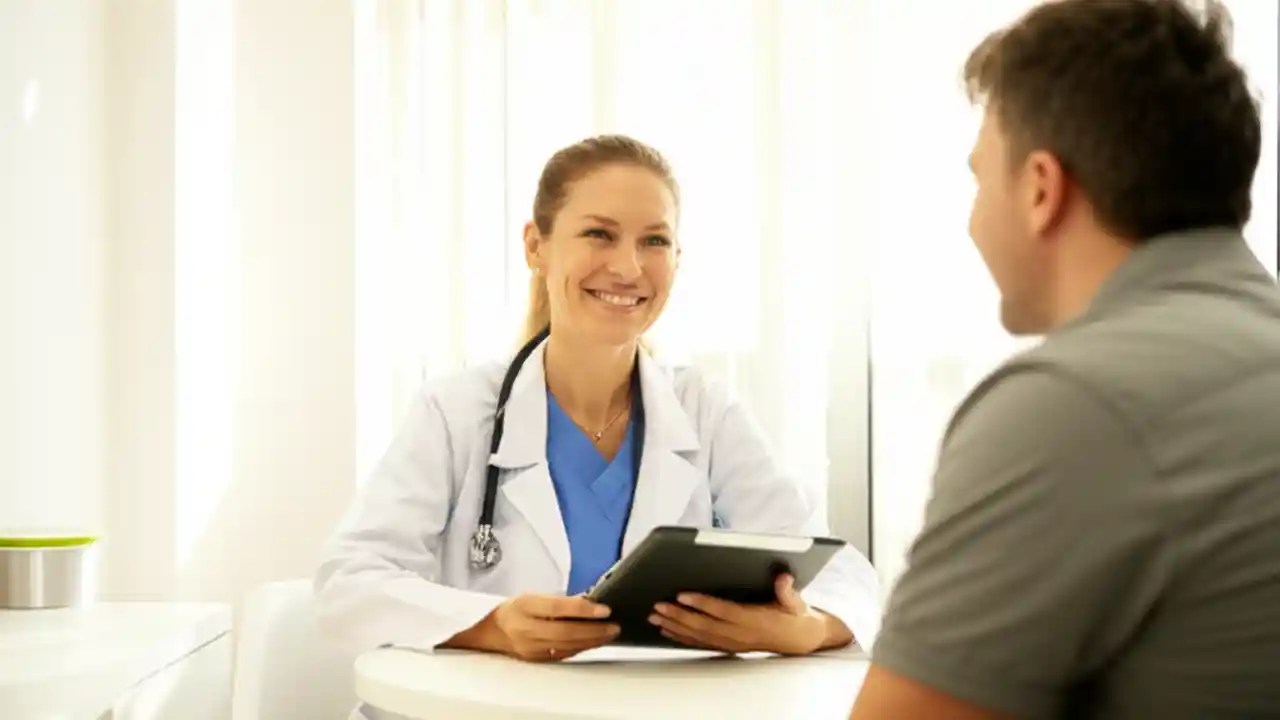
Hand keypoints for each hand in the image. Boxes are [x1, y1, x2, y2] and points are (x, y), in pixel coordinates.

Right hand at [488, 594, 619, 661]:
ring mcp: (532, 648)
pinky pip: (564, 654)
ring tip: (610, 633)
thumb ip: (560, 600)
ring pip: (567, 646)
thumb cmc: (516, 610)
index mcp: (525, 606)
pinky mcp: (537, 660)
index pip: (557, 608)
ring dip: (592, 640)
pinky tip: (595, 642)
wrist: (493, 632)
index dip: (583, 609)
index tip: (604, 609)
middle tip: (613, 625)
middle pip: (565, 632)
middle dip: (594, 630)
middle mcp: (527, 629)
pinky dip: (582, 648)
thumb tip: (590, 601)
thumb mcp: (533, 596)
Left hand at [649, 574, 833, 655]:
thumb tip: (783, 577)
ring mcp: (732, 642)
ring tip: (654, 616)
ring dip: (675, 626)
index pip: (723, 611)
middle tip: (658, 606)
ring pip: (698, 636)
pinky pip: (700, 643)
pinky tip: (666, 629)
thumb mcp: (796, 602)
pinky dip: (681, 637)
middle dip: (678, 616)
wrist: (799, 639)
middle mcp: (740, 634)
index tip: (682, 595)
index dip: (702, 604)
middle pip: (704, 626)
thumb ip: (788, 591)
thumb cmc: (795, 616)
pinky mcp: (727, 646)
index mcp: (754, 620)